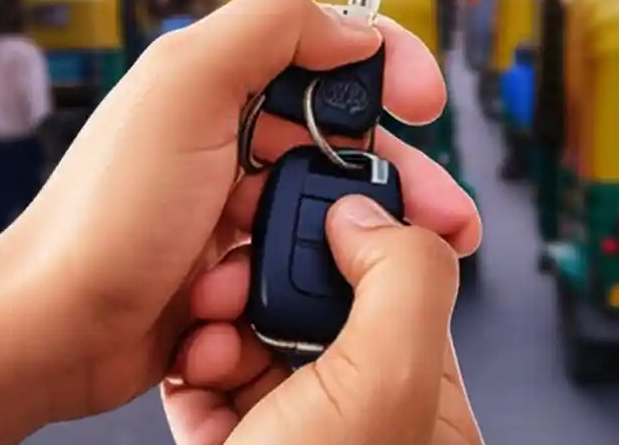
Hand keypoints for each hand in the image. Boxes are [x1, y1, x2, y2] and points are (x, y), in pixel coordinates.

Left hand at [0, 0, 480, 442]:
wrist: (55, 334)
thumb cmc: (104, 219)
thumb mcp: (184, 89)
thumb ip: (270, 29)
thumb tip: (351, 29)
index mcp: (219, 80)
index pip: (328, 49)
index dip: (387, 64)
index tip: (424, 101)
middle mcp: (229, 136)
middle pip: (347, 138)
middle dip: (403, 175)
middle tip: (446, 213)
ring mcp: (234, 203)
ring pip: (334, 205)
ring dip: (362, 237)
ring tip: (395, 266)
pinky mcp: (236, 262)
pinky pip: (304, 260)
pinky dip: (315, 277)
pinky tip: (309, 297)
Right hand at [163, 194, 479, 443]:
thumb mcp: (390, 380)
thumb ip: (401, 278)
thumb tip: (366, 212)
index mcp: (426, 392)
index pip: (398, 275)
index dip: (350, 230)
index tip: (308, 199)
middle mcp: (366, 409)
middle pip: (316, 298)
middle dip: (267, 276)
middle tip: (237, 276)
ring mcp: (298, 428)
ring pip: (255, 334)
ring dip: (221, 320)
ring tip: (212, 331)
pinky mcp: (235, 442)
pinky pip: (209, 379)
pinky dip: (193, 365)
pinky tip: (194, 365)